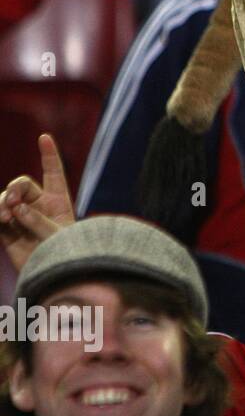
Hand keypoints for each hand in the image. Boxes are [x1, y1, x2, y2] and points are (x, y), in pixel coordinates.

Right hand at [0, 134, 75, 271]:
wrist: (58, 277)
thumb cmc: (68, 254)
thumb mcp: (58, 235)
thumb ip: (38, 220)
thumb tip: (16, 210)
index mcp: (59, 201)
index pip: (53, 172)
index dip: (48, 155)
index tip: (44, 138)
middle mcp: (39, 206)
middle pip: (22, 185)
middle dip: (15, 188)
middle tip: (13, 201)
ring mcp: (22, 218)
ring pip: (6, 200)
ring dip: (2, 203)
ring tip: (6, 215)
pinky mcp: (8, 233)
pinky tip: (1, 218)